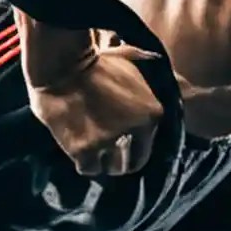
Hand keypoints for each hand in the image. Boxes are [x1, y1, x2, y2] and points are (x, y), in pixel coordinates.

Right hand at [25, 42, 162, 175]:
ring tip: (95, 156)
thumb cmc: (98, 61)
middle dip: (122, 161)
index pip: (148, 143)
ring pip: (111, 168)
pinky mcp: (84, 150)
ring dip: (103, 163)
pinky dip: (85, 164)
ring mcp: (110, 142)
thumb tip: (167, 71)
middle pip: (132, 162)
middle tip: (110, 158)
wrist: (64, 65)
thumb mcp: (134, 65)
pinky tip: (80, 154)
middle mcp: (135, 131)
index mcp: (152, 113)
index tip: (125, 144)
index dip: (136, 145)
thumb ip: (148, 75)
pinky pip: (89, 169)